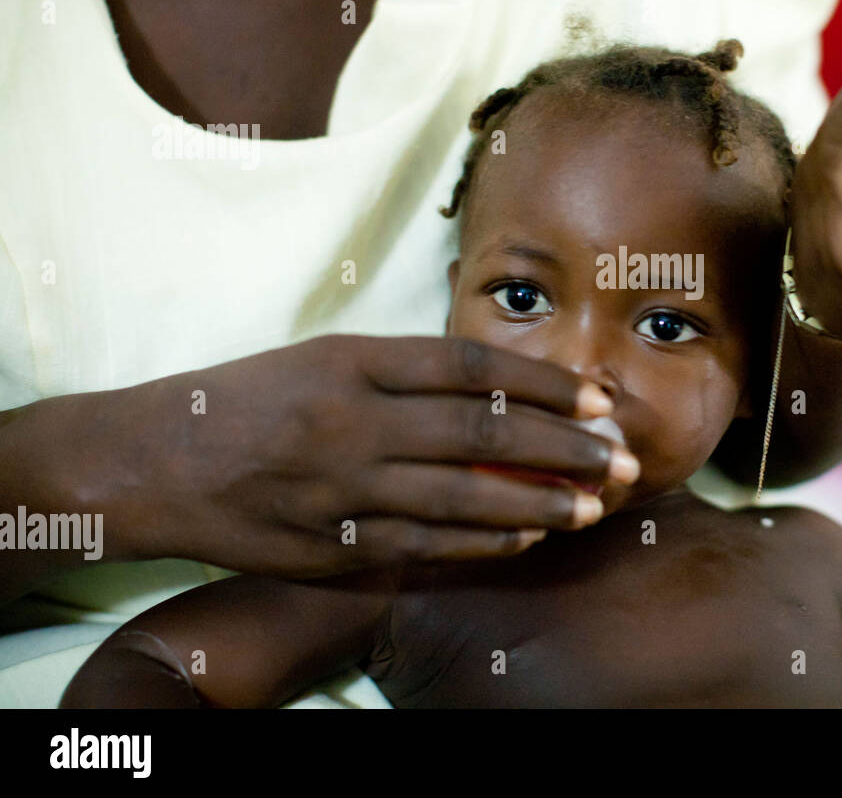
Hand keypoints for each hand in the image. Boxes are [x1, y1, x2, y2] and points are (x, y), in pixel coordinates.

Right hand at [22, 335, 638, 578]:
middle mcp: (355, 422)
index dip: (546, 383)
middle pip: (483, 433)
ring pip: (464, 497)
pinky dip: (484, 543)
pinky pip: (424, 544)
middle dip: (565, 448)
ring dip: (539, 503)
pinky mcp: (330, 542)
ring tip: (595, 506)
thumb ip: (406, 371)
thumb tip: (500, 388)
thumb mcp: (325, 357)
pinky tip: (528, 537)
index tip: (600, 398)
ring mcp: (343, 487)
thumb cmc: (251, 400)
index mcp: (356, 362)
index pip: (474, 368)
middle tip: (625, 460)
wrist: (157, 460)